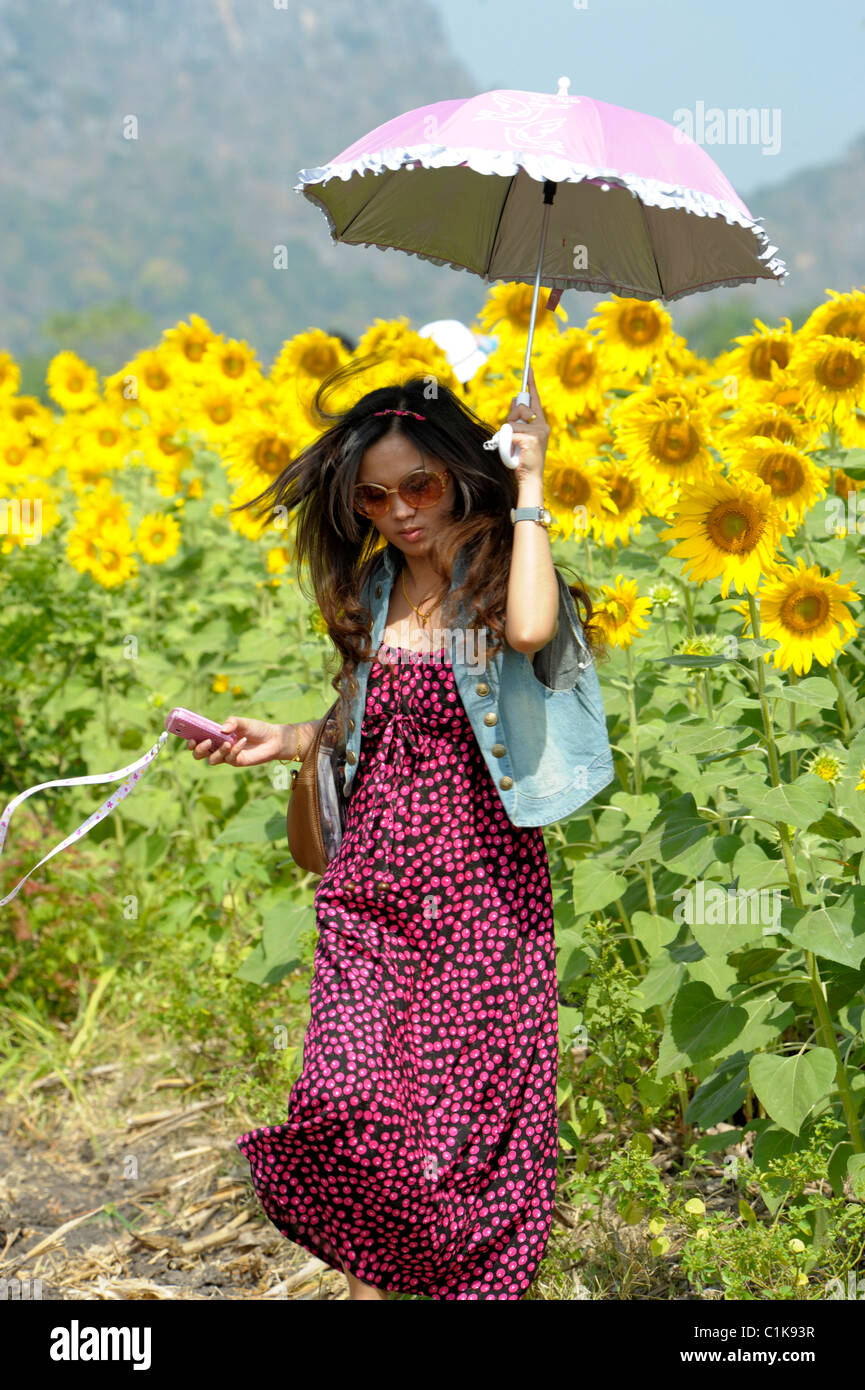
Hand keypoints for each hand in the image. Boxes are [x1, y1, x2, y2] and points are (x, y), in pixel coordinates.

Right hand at [185, 716, 284, 766]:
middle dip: (199, 750)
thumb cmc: (256, 729)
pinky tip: (242, 742)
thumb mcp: (243, 722)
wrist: (273, 739)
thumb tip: (222, 729)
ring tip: (228, 743)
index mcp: (215, 736)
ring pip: (212, 760)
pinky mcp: (236, 762)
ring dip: (218, 752)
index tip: (190, 737)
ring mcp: (226, 756)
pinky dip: (235, 750)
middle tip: (206, 742)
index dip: (190, 741)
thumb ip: (232, 722)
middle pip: (199, 754)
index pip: (197, 740)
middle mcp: (217, 747)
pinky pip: (229, 759)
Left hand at [504, 365, 549, 482]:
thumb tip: (514, 399)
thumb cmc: (523, 459)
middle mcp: (542, 425)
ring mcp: (538, 431)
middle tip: (512, 435)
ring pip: (513, 421)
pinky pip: (510, 432)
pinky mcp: (531, 438)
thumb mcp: (520, 436)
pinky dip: (507, 442)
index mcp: (541, 424)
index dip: (532, 384)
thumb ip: (518, 420)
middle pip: (520, 408)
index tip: (529, 368)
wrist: (530, 478)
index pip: (535, 400)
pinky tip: (515, 451)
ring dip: (508, 433)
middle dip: (511, 417)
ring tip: (514, 447)